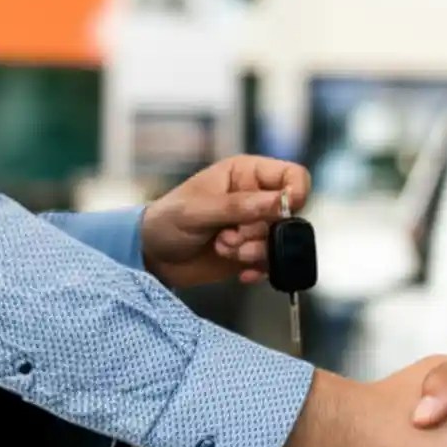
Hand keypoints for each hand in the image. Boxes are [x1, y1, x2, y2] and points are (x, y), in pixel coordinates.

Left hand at [140, 155, 310, 287]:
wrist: (152, 256)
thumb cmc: (166, 220)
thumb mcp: (198, 210)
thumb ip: (238, 206)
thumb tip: (280, 202)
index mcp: (246, 174)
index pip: (292, 176)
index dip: (295, 193)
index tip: (282, 213)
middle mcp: (256, 199)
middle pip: (288, 215)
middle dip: (261, 232)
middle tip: (232, 237)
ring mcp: (255, 229)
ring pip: (280, 243)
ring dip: (255, 252)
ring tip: (223, 248)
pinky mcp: (252, 254)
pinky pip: (272, 264)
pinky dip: (258, 270)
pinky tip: (238, 272)